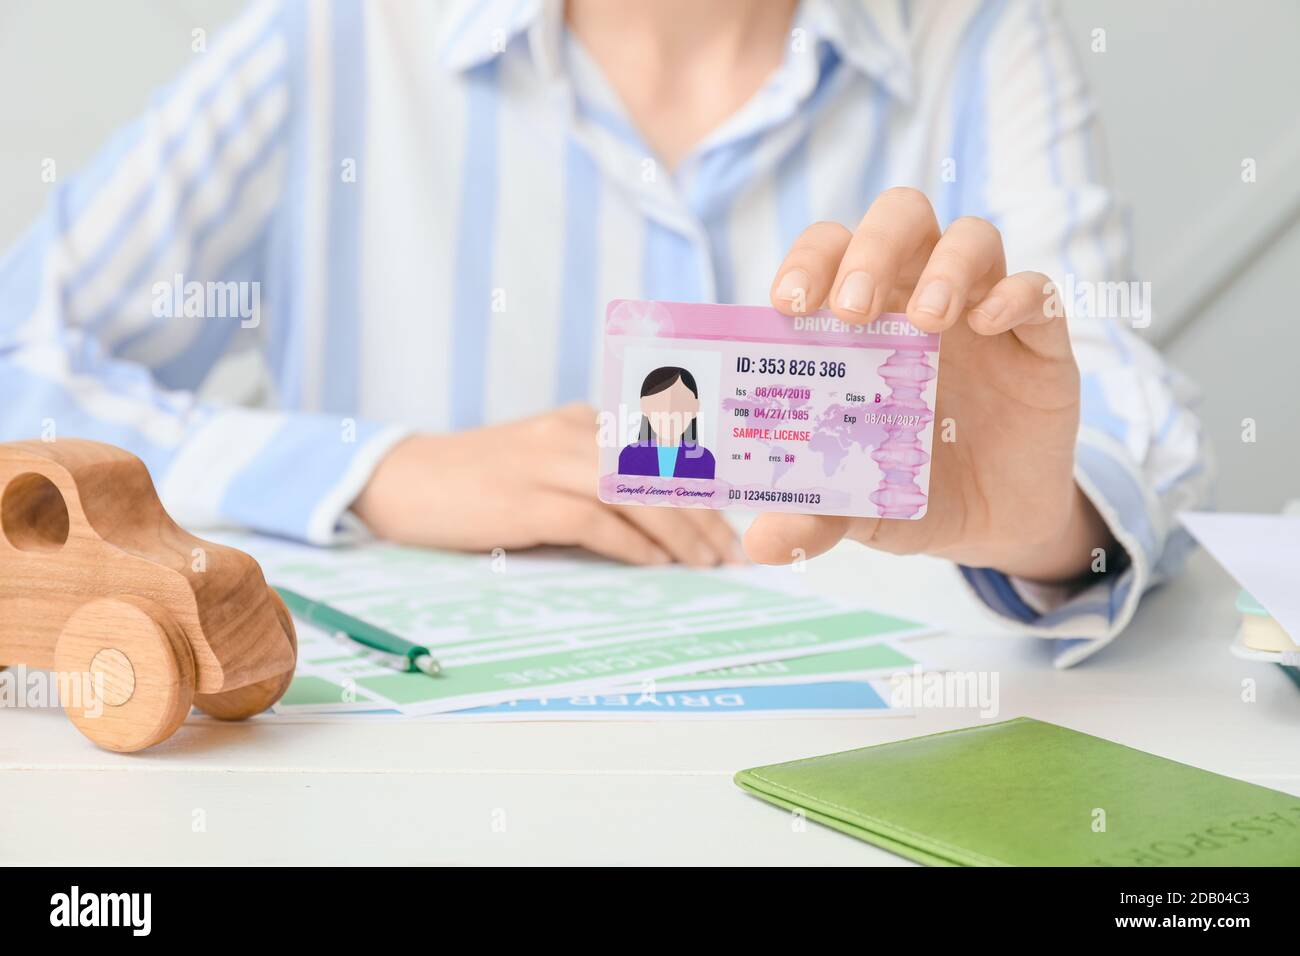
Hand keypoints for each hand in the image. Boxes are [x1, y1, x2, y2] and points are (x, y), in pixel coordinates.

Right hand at [353, 403, 740, 566]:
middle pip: (658, 472)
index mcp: (581, 423)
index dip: (702, 489)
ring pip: (636, 494)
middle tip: (732, 553)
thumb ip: (593, 484)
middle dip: (703, 515)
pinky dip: (631, 545)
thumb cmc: (477, 484)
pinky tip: (654, 563)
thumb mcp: (543, 467)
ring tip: (705, 563)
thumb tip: (658, 530)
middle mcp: (572, 433)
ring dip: (679, 532)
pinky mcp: (527, 500)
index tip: (730, 523)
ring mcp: (548, 464)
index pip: (660, 453)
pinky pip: (595, 522)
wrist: (403, 480)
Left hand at [748, 187, 1111, 581]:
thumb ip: (814, 517)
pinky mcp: (1040, 341)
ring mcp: (982, 313)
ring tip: (927, 320)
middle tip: (853, 309)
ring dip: (947, 265)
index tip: (788, 303)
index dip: (807, 262)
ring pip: (971, 237)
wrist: (993, 526)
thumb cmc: (911, 494)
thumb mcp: (859, 511)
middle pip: (899, 219)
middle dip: (871, 248)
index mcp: (861, 323)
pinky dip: (1016, 295)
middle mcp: (918, 300)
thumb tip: (761, 543)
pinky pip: (1039, 291)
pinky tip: (989, 325)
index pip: (828, 254)